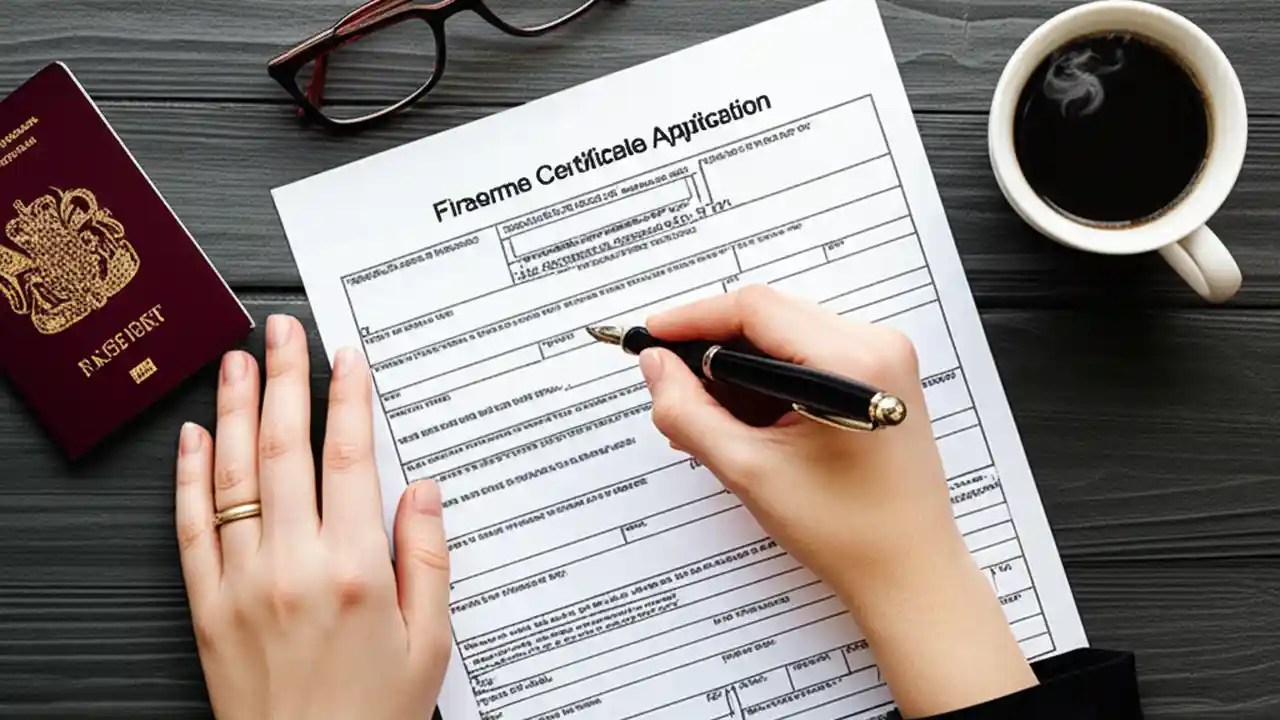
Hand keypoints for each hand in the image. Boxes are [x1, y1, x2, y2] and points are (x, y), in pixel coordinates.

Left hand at [173, 315, 450, 719]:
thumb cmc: (372, 715)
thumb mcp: (430, 641)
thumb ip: (427, 558)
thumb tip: (422, 491)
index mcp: (357, 570)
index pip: (349, 458)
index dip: (348, 397)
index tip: (347, 357)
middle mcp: (294, 566)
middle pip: (287, 449)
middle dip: (286, 378)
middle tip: (282, 331)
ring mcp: (243, 583)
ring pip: (235, 475)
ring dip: (236, 408)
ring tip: (237, 361)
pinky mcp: (208, 607)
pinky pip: (192, 528)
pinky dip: (191, 476)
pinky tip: (196, 437)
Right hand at [640, 286, 1034, 717]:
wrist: (910, 572)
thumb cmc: (846, 532)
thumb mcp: (749, 470)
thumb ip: (689, 412)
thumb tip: (655, 365)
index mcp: (851, 362)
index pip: (755, 309)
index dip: (694, 318)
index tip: (652, 337)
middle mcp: (876, 346)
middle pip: (771, 316)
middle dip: (714, 349)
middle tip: (671, 386)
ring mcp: (885, 359)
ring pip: (786, 335)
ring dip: (740, 368)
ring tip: (706, 420)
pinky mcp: (882, 378)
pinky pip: (810, 355)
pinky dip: (770, 380)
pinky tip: (746, 422)